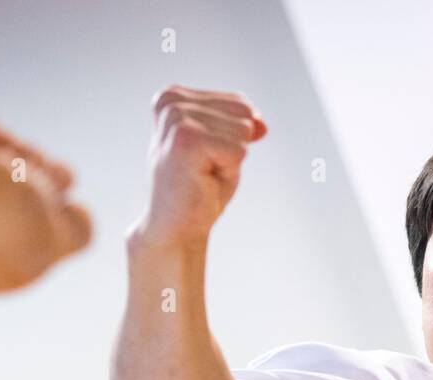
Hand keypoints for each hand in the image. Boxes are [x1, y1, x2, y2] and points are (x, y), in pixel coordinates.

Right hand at [129, 84, 267, 248]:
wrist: (174, 229)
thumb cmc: (199, 190)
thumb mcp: (226, 147)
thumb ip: (244, 125)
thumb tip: (261, 123)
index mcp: (174, 97)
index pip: (239, 104)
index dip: (233, 139)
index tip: (204, 159)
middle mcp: (171, 101)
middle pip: (244, 114)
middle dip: (233, 148)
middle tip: (203, 171)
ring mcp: (176, 118)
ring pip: (243, 131)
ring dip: (229, 161)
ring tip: (201, 176)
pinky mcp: (186, 139)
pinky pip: (239, 150)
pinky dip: (228, 171)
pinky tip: (202, 181)